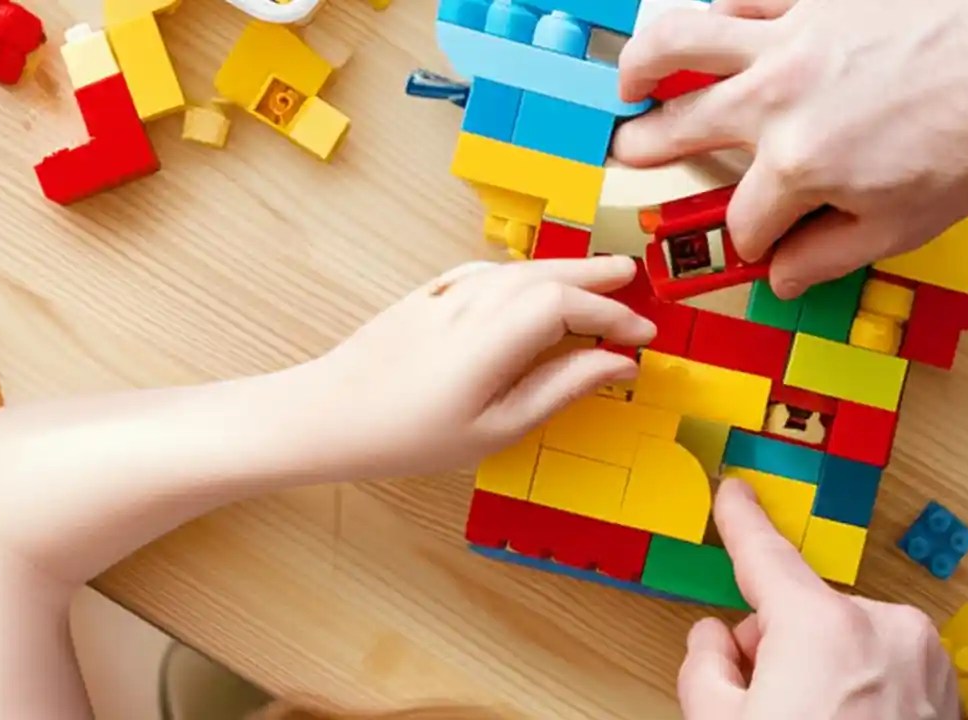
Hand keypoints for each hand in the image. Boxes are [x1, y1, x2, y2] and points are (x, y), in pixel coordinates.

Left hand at [306, 257, 655, 477]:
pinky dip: (522, 273)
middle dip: (595, 276)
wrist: (325, 415)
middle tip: (632, 278)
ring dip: (562, 270)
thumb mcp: (496, 428)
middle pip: (548, 274)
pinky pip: (487, 272)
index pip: (570, 306)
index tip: (643, 337)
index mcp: (495, 335)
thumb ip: (560, 388)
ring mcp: (446, 293)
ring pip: (518, 269)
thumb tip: (615, 363)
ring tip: (597, 276)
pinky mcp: (426, 295)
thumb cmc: (409, 435)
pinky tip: (530, 282)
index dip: (613, 315)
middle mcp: (473, 301)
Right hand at [616, 0, 967, 297]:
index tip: (759, 243)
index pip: (744, 219)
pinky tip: (718, 25)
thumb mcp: (905, 225)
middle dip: (647, 152)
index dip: (748, 241)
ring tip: (630, 83)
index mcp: (797, 165)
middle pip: (681, 128)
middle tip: (629, 153)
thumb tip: (782, 278)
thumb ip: (830, 255)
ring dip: (642, 67)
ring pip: (681, 42)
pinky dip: (720, 10)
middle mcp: (775, 98)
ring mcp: (787, 37)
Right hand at [680, 479, 958, 718]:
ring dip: (821, 668)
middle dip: (776, 646)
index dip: (740, 520)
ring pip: (846, 638)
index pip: (765, 554)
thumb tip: (717, 640)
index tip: (733, 493)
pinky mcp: (946, 687)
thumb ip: (706, 664)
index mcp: (823, 626)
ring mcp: (923, 657)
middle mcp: (883, 627)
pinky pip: (884, 663)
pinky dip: (860, 685)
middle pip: (803, 612)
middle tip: (760, 701)